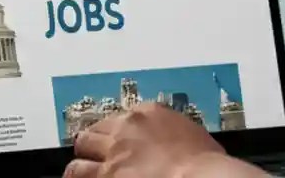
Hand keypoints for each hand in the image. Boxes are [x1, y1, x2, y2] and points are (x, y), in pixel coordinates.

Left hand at [64, 103, 264, 177]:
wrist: (200, 176)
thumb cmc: (206, 162)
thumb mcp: (193, 135)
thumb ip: (172, 134)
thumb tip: (171, 146)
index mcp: (149, 113)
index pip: (120, 118)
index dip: (117, 133)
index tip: (119, 142)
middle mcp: (126, 128)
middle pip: (94, 131)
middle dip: (94, 144)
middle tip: (97, 155)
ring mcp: (113, 153)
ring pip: (81, 153)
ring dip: (82, 163)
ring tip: (83, 172)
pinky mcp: (105, 175)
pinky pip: (78, 175)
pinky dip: (79, 177)